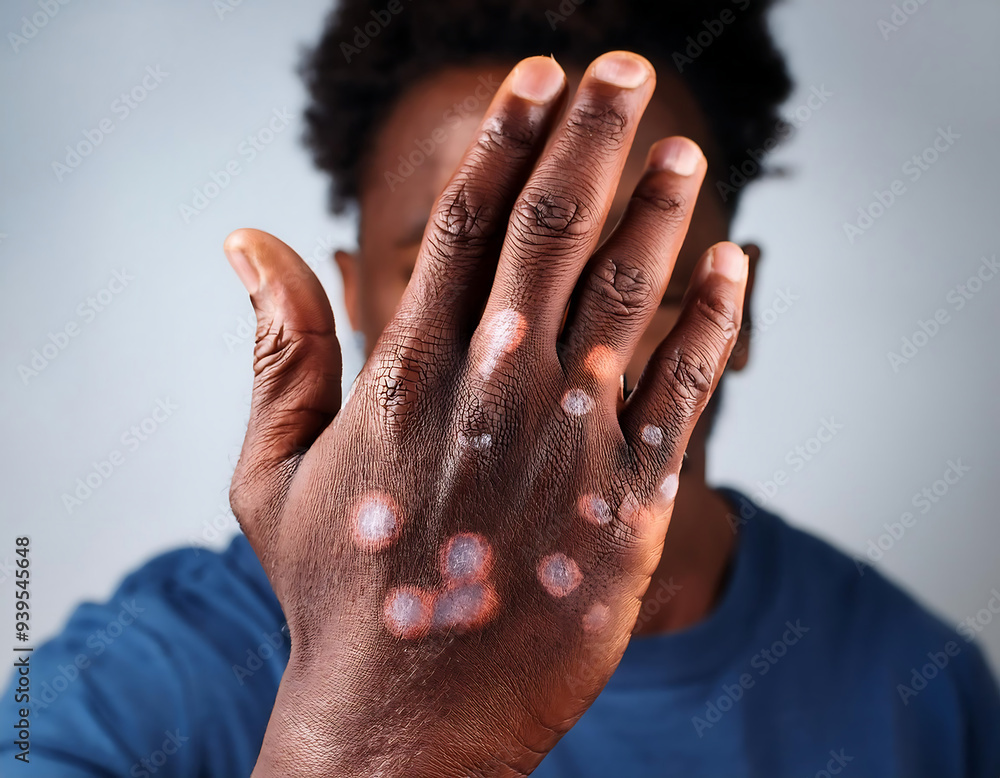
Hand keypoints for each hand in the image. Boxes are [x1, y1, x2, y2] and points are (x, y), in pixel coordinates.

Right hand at [225, 51, 746, 776]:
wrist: (409, 719)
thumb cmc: (340, 594)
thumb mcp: (272, 471)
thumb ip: (278, 347)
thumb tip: (248, 240)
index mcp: (411, 376)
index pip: (466, 225)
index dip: (504, 140)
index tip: (537, 76)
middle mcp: (496, 390)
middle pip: (554, 231)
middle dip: (593, 139)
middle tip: (626, 71)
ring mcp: (571, 443)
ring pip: (631, 297)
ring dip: (664, 213)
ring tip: (686, 151)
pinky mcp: (631, 503)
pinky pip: (688, 389)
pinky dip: (717, 319)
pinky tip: (734, 263)